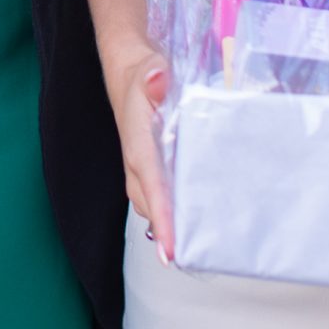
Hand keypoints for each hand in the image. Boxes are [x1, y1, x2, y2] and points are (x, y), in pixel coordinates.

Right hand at [108, 55, 175, 265]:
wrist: (129, 73)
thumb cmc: (143, 74)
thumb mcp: (151, 69)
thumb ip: (155, 77)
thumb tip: (157, 79)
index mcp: (138, 142)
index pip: (151, 184)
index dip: (162, 217)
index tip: (171, 249)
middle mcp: (137, 162)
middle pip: (151, 204)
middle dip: (169, 234)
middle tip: (194, 260)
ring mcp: (142, 168)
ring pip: (154, 204)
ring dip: (171, 225)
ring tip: (199, 248)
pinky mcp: (150, 170)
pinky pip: (160, 197)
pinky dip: (173, 212)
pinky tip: (196, 221)